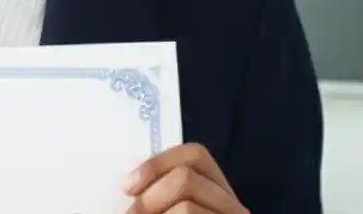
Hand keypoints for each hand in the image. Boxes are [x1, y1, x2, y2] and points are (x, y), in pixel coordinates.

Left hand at [122, 142, 247, 212]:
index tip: (127, 186)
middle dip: (150, 197)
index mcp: (218, 192)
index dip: (156, 164)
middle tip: (130, 213)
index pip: (195, 155)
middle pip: (186, 178)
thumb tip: (127, 182)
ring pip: (186, 208)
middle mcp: (235, 205)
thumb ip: (155, 192)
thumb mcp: (164, 203)